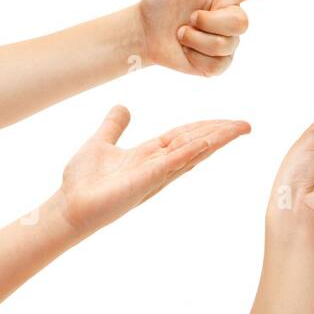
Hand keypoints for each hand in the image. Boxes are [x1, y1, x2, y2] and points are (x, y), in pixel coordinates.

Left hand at [57, 105, 249, 235]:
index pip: (185, 136)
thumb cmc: (81, 182)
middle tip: (246, 125)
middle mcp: (158, 164)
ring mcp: (155, 173)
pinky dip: (191, 152)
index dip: (206, 126)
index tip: (229, 121)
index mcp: (151, 154)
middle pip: (196, 143)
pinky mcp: (145, 181)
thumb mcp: (100, 144)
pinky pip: (172, 163)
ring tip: (239, 129)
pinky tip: (208, 142)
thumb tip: (122, 106)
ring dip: (216, 139)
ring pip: (192, 152)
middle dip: (221, 132)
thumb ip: (113, 126)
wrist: (67, 206)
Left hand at [137, 0, 312, 76]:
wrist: (143, 34)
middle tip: (187, 19)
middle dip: (208, 21)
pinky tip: (187, 52)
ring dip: (196, 39)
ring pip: (227, 43)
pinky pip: (218, 63)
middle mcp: (232, 16)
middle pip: (241, 22)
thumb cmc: (158, 0)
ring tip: (182, 34)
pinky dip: (196, 57)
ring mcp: (229, 43)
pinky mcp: (219, 65)